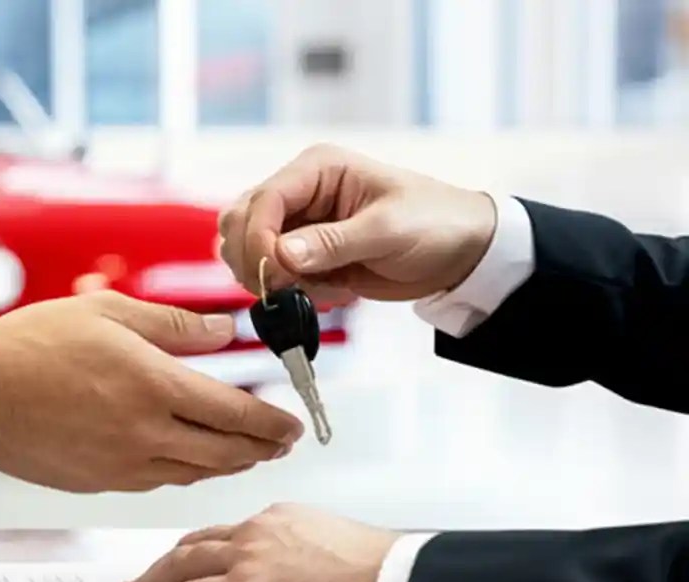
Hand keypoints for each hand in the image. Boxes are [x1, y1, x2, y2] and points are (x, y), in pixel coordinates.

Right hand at [0, 291, 303, 492]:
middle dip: (262, 450)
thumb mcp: (109, 312)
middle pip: (225, 453)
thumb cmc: (32, 344)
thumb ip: (174, 325)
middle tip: (283, 443)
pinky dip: (186, 473)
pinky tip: (191, 461)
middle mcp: (144, 433)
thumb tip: (224, 331)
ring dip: (228, 465)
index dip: (272, 423)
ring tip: (247, 454)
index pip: (235, 413)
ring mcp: (121, 464)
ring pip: (194, 473)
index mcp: (153, 385)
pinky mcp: (98, 483)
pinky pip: (157, 481)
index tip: (294, 424)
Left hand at [114, 503, 399, 581]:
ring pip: (183, 565)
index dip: (200, 548)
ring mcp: (249, 556)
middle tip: (142, 574)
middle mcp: (258, 528)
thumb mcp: (334, 545)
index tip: (185, 557)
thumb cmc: (381, 570)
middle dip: (165, 561)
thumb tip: (294, 572)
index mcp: (280, 516)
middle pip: (196, 544)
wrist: (393, 581)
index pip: (227, 532)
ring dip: (150, 580)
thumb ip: (302, 551)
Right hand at [218, 143, 497, 301]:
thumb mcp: (388, 230)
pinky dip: (289, 292)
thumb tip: (283, 254)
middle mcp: (300, 193)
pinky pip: (272, 275)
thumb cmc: (435, 223)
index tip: (274, 273)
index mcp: (317, 169)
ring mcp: (298, 225)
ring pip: (246, 251)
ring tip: (317, 290)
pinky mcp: (303, 255)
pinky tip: (329, 292)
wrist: (460, 252)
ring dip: (271, 279)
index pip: (263, 200)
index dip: (258, 239)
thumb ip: (334, 242)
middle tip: (288, 287)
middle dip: (256, 260)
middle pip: (239, 223)